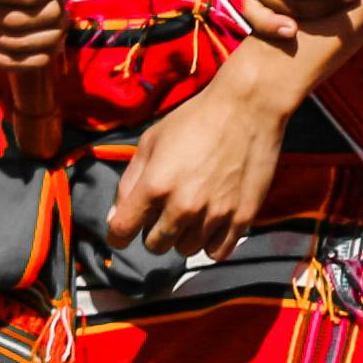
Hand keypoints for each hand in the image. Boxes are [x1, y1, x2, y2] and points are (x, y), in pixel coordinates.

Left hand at [106, 66, 295, 264]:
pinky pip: (218, 252)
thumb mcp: (149, 144)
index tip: (122, 232)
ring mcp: (216, 214)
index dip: (117, 234)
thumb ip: (129, 183)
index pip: (122, 230)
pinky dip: (209, 244)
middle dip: (152, 233)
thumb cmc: (193, 121)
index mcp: (155, 186)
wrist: (247, 110)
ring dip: (182, 237)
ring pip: (186, 249)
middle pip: (155, 245)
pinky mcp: (244, 217)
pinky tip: (208, 227)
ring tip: (188, 215)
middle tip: (161, 215)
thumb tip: (115, 217)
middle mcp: (184, 206)